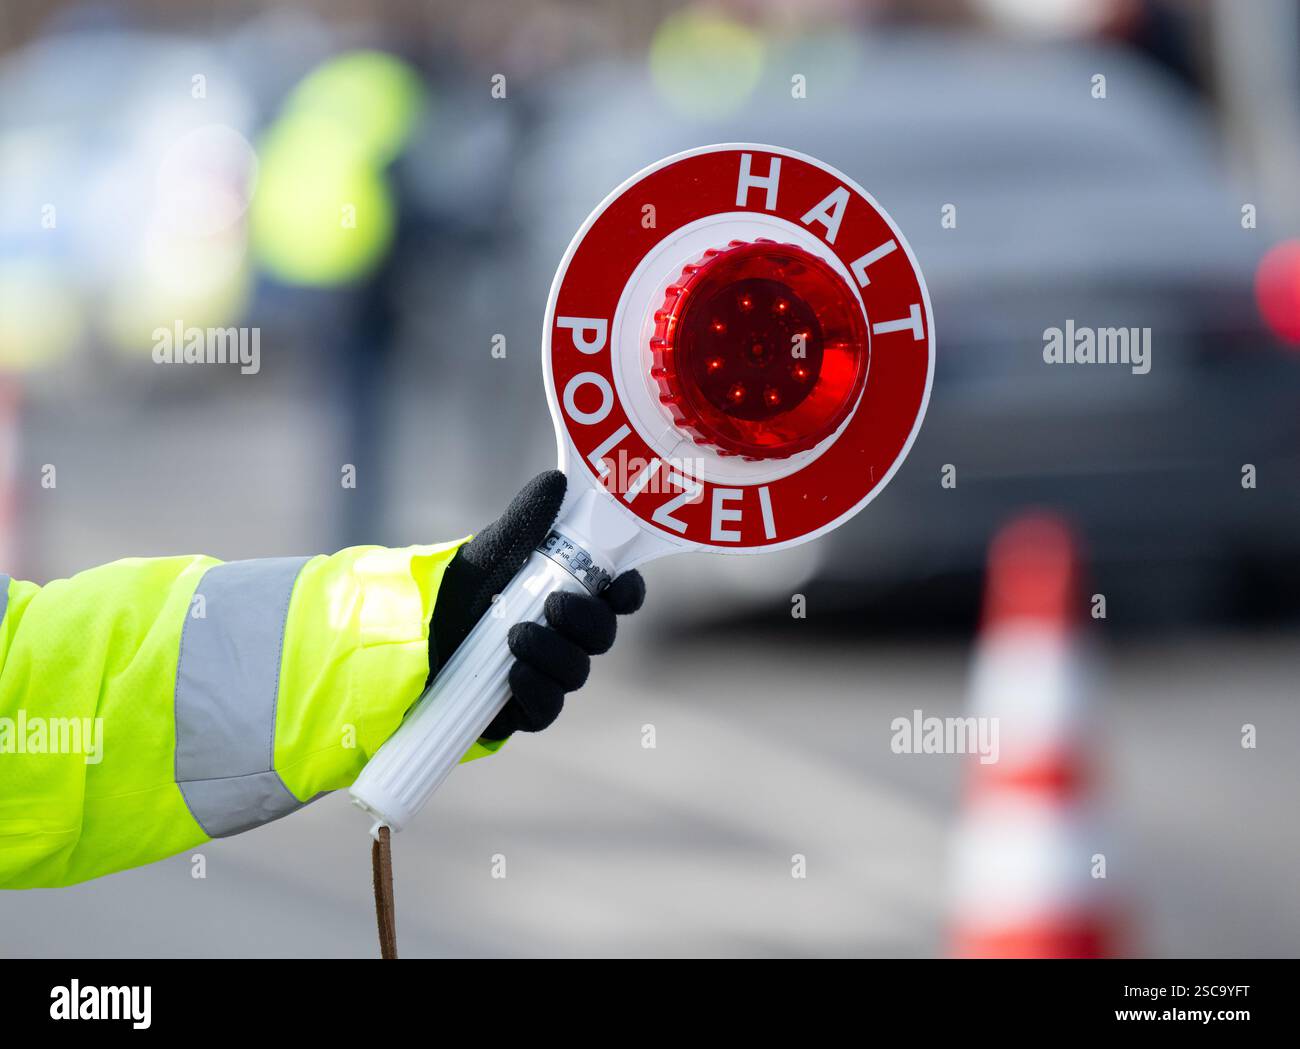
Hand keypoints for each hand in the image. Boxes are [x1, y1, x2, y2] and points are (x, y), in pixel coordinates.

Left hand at [429, 471, 644, 740]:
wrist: (409, 634)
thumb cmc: (458, 588)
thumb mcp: (492, 549)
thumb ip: (527, 520)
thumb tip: (557, 482)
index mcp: (571, 592)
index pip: (618, 595)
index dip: (627, 592)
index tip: (618, 586)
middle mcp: (567, 635)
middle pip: (603, 635)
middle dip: (587, 622)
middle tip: (555, 605)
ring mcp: (548, 672)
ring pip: (577, 672)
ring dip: (554, 654)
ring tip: (517, 636)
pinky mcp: (525, 706)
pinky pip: (547, 708)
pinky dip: (536, 690)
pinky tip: (515, 674)